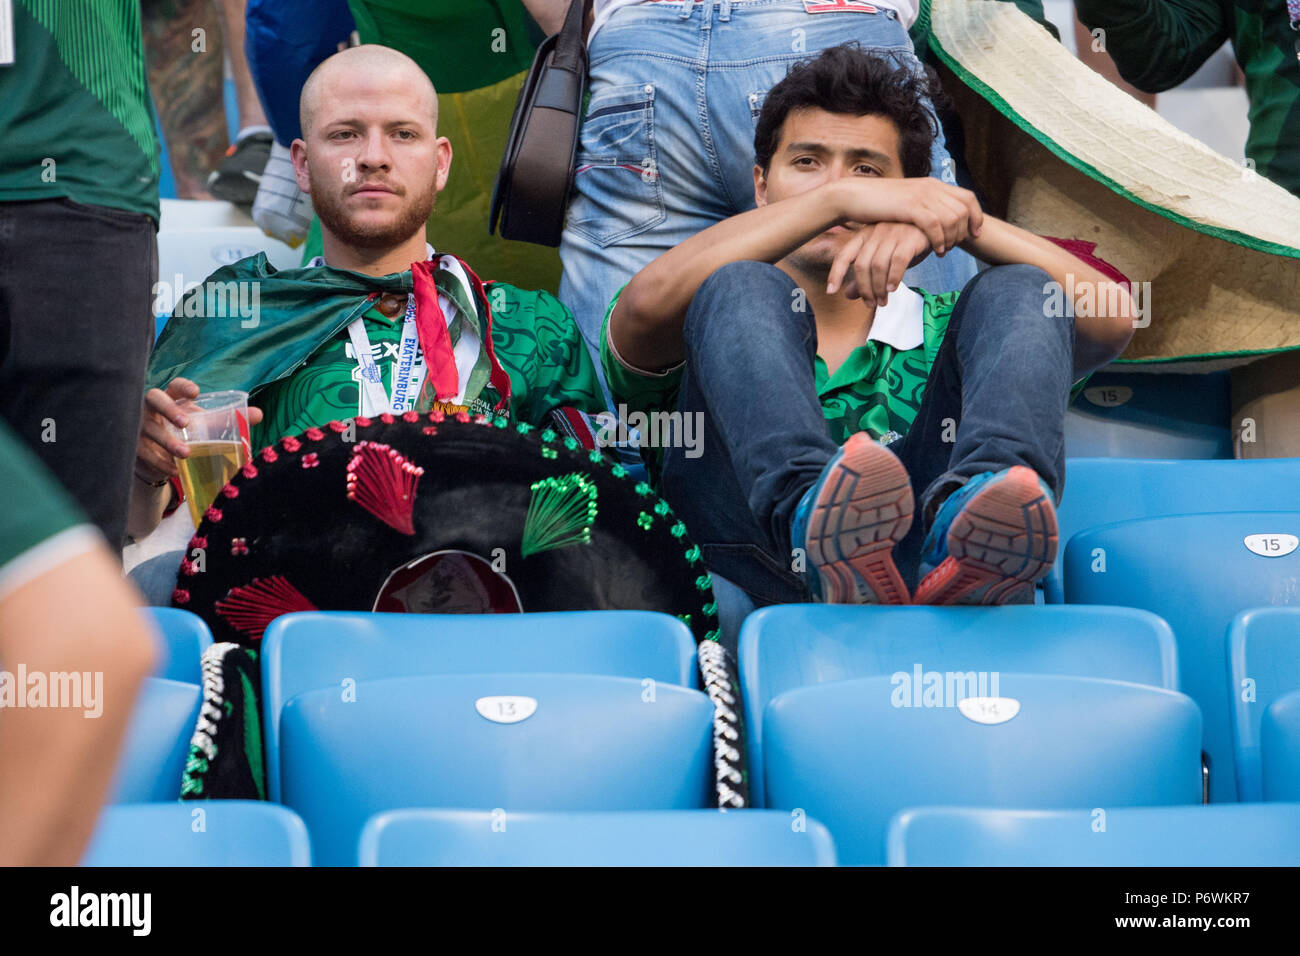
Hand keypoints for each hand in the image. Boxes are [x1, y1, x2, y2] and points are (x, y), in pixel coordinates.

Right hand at [135, 378, 263, 485]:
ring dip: (166, 441)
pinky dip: (159, 462)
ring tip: (186, 453)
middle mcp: (151, 406)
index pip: (174, 384)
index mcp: (171, 396)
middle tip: (185, 423)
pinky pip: (143, 452)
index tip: (196, 392)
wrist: (158, 453)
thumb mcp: (205, 422)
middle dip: (168, 409)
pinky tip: (174, 469)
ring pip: (147, 429)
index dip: (183, 386)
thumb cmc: (185, 429)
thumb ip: (229, 417)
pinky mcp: (133, 445)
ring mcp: (138, 424)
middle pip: (153, 399)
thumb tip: (259, 414)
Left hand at [826, 222, 931, 305]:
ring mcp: (892, 234)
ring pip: (878, 265)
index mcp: (864, 235)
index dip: (835, 274)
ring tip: (883, 301)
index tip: (831, 292)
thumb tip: (848, 294)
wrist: (936, 226)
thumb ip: (865, 275)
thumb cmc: (906, 243)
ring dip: (878, 288)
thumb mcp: (884, 258)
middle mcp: (875, 232)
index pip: (844, 255)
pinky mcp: (910, 238)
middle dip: (864, 289)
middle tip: (871, 304)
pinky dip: (893, 278)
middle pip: (861, 265)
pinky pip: (897, 261)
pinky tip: (892, 289)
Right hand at [833, 177, 982, 255]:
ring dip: (952, 238)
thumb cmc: (879, 203)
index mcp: (933, 184)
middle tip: (955, 247)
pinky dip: (940, 240)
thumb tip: (937, 217)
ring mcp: (921, 195)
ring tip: (944, 251)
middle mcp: (931, 187)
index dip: (976, 216)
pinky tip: (936, 251)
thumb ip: (924, 206)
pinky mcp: (910, 206)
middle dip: (964, 231)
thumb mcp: (907, 201)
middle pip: (964, 210)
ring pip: (953, 218)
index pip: (968, 197)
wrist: (855, 196)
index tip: (975, 233)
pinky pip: (936, 225)